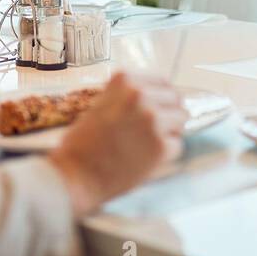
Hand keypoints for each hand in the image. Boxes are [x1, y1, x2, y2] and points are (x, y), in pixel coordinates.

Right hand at [49, 72, 186, 215]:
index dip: (163, 96)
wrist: (75, 174)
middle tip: (156, 130)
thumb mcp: (101, 104)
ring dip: (169, 133)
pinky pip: (177, 145)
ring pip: (181, 121)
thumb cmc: (82, 143)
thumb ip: (127, 97)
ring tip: (148, 144)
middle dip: (169, 114)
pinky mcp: (161, 146)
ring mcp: (154, 120)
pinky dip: (165, 154)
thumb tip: (157, 97)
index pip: (163, 81)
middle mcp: (142, 95)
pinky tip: (146, 159)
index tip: (161, 107)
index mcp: (126, 81)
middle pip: (176, 100)